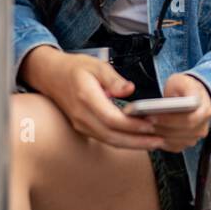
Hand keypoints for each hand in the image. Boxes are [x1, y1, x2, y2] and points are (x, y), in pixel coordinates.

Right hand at [20, 46, 163, 149]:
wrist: (50, 75)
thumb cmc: (74, 68)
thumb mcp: (96, 65)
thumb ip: (114, 79)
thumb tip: (130, 89)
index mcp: (86, 98)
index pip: (112, 119)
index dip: (132, 124)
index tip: (151, 123)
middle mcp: (82, 116)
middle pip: (112, 136)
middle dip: (137, 141)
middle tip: (159, 140)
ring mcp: (81, 124)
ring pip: (109, 141)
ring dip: (132, 144)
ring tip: (154, 142)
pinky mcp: (83, 128)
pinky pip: (105, 139)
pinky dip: (123, 141)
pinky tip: (137, 139)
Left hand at [146, 72, 210, 152]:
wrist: (195, 95)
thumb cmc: (184, 87)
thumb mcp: (179, 82)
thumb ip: (173, 90)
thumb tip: (162, 105)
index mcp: (204, 108)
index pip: (188, 119)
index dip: (168, 120)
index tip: (150, 116)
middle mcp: (204, 124)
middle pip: (182, 132)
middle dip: (160, 128)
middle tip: (141, 124)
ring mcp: (198, 135)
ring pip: (177, 141)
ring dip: (159, 136)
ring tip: (142, 128)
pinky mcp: (189, 141)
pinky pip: (174, 147)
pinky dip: (160, 143)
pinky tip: (148, 135)